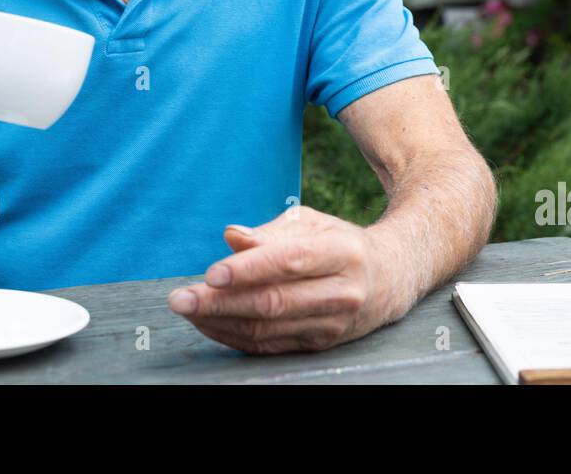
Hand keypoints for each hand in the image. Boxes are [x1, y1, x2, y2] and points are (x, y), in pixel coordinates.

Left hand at [166, 206, 403, 353]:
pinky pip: (270, 346)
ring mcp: (333, 324)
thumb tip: (231, 236)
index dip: (249, 269)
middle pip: (274, 302)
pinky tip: (210, 323)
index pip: (290, 262)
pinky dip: (235, 336)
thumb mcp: (312, 225)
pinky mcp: (321, 345)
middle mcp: (341, 292)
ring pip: (268, 330)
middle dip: (221, 302)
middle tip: (180, 298)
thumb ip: (269, 232)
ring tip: (187, 310)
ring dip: (221, 322)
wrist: (390, 279)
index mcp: (342, 252)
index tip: (211, 273)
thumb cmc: (339, 244)